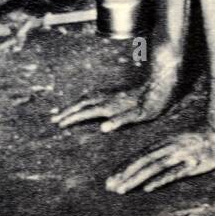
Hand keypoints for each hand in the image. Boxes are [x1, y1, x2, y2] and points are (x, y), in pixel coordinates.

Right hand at [52, 83, 171, 132]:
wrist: (160, 86)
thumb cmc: (151, 104)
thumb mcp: (138, 116)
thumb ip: (120, 121)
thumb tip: (103, 128)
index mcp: (109, 106)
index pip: (85, 113)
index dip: (72, 119)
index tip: (59, 124)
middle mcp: (107, 98)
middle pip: (82, 104)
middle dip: (67, 111)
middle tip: (54, 119)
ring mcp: (110, 94)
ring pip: (86, 98)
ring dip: (74, 105)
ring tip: (64, 111)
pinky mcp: (115, 93)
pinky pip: (93, 96)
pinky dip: (83, 100)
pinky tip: (85, 102)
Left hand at [105, 129, 214, 193]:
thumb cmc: (203, 137)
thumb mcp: (182, 141)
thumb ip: (167, 150)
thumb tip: (151, 164)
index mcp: (167, 142)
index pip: (141, 156)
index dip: (125, 167)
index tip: (111, 178)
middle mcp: (171, 148)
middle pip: (143, 162)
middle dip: (125, 174)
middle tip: (109, 186)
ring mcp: (182, 156)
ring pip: (154, 168)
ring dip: (136, 178)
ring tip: (121, 189)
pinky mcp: (193, 164)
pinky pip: (175, 173)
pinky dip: (161, 180)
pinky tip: (148, 188)